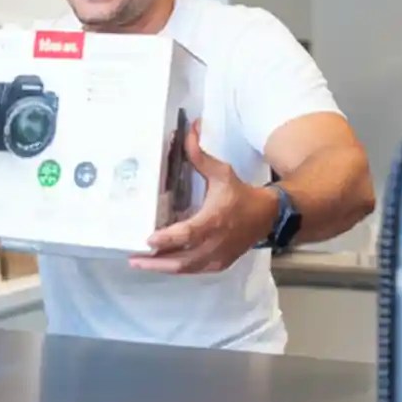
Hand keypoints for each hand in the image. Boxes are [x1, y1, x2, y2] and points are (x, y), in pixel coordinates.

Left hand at [132, 119, 276, 273]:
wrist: (267, 216)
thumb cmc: (240, 194)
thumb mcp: (221, 173)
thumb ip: (200, 157)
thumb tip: (190, 131)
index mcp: (214, 220)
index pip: (188, 233)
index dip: (168, 239)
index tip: (148, 240)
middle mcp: (215, 243)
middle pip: (182, 260)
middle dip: (156, 261)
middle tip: (133, 259)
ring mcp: (217, 257)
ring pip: (186, 269)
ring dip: (162, 267)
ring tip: (140, 262)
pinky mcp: (219, 265)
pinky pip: (193, 270)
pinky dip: (176, 268)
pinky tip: (160, 264)